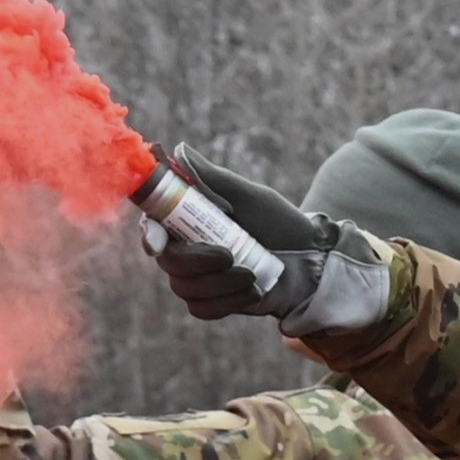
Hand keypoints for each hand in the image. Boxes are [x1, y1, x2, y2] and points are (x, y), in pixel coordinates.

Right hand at [141, 148, 390, 338]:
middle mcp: (187, 249)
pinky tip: (252, 291)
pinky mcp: (212, 303)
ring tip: (251, 274)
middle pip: (169, 262)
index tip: (158, 243)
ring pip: (185, 288)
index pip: (154, 226)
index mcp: (189, 220)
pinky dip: (228, 301)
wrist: (310, 262)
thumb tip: (180, 150)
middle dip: (198, 261)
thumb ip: (213, 179)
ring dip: (220, 283)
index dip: (150, 235)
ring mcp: (198, 278)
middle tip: (229, 255)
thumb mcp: (250, 197)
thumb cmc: (279, 224)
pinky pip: (202, 309)